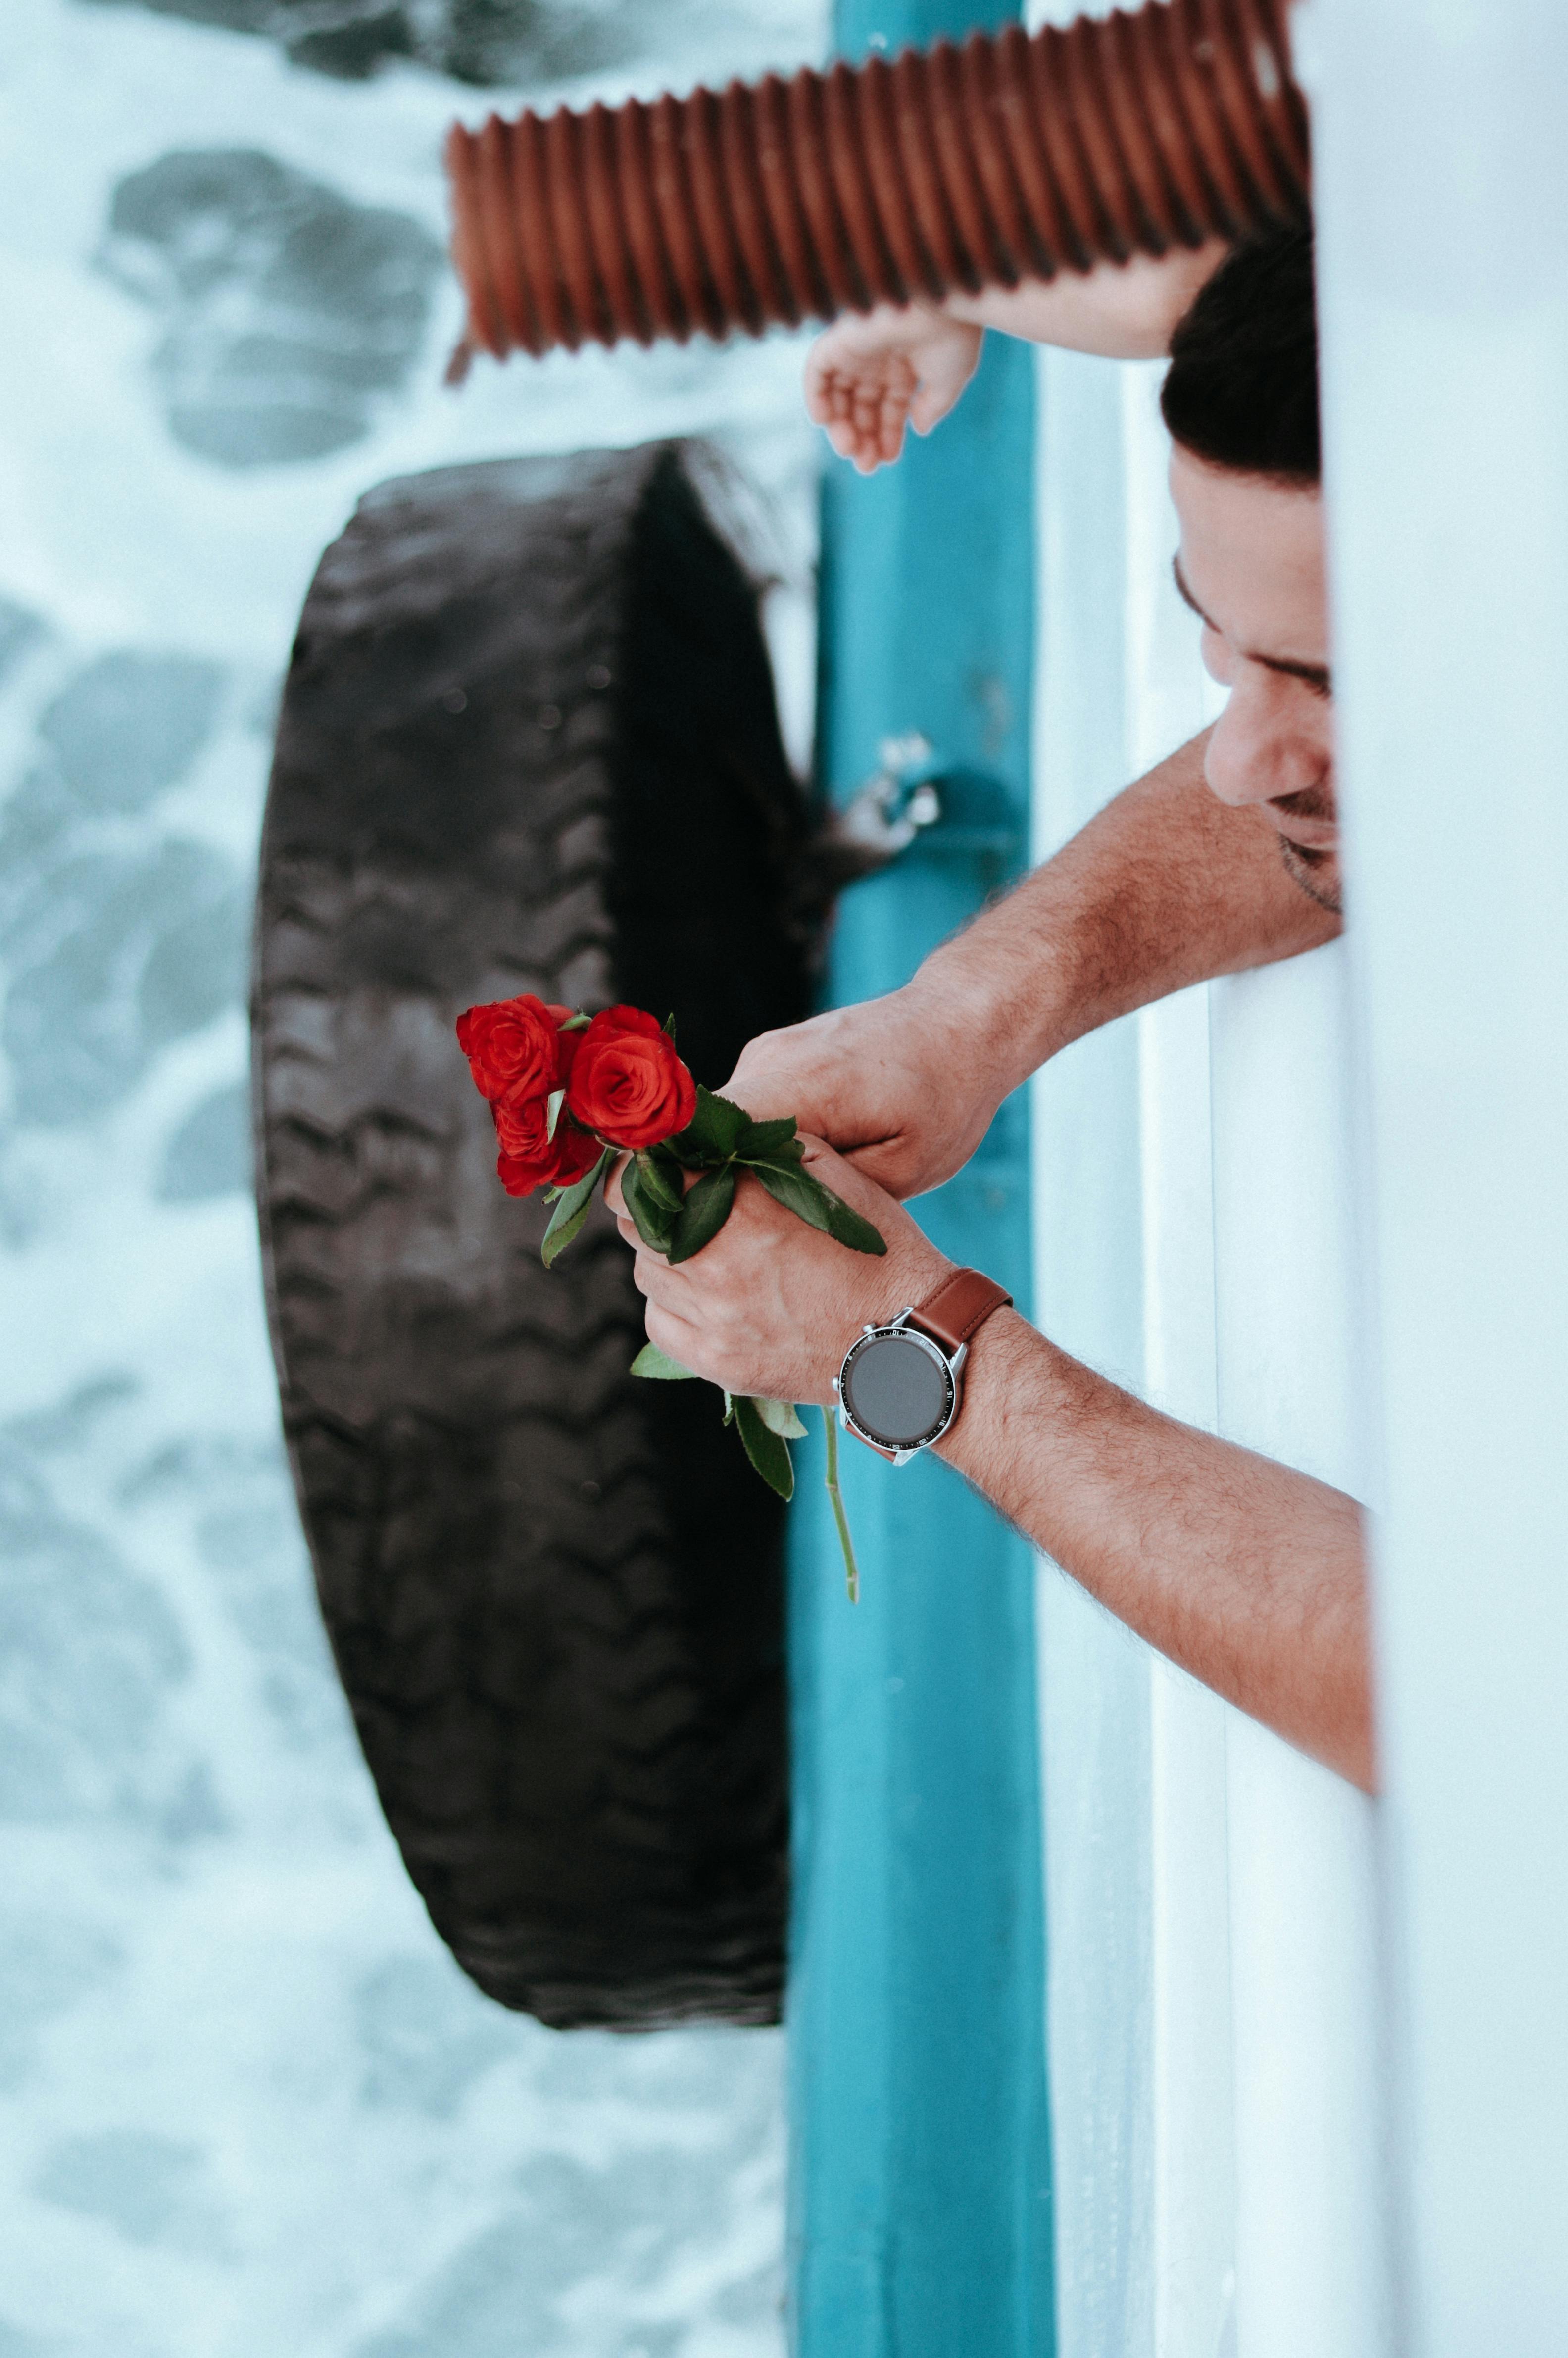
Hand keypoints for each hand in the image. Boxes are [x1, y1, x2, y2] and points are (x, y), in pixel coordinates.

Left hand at [609, 1140, 950, 1404]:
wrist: (908, 1335)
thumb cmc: (874, 1247)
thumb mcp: (829, 1172)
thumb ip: (761, 1145)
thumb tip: (704, 1129)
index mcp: (741, 1205)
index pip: (638, 1178)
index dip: (643, 1169)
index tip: (658, 1167)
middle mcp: (715, 1262)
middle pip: (635, 1225)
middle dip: (658, 1209)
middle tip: (690, 1209)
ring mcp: (713, 1318)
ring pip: (645, 1271)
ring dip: (665, 1256)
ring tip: (711, 1252)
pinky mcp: (717, 1362)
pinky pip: (658, 1322)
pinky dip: (673, 1305)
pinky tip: (709, 1296)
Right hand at [720, 987, 1006, 1201]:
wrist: (961, 1021)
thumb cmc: (946, 1099)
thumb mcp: (906, 1167)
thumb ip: (833, 1191)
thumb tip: (767, 1210)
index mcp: (806, 1083)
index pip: (713, 1132)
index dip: (701, 1181)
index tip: (713, 1229)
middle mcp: (772, 1058)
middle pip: (710, 1132)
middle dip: (720, 1182)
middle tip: (749, 1233)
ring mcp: (768, 1050)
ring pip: (728, 1123)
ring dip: (744, 1161)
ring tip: (783, 1199)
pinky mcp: (773, 1055)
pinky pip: (749, 1109)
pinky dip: (761, 1141)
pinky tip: (800, 1164)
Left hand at [804, 304, 982, 472]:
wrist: (944, 298)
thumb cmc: (954, 334)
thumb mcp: (950, 380)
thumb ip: (934, 406)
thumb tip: (919, 429)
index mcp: (905, 367)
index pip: (888, 409)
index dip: (886, 436)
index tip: (887, 460)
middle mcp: (879, 360)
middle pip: (861, 408)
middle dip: (863, 438)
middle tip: (866, 465)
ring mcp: (858, 351)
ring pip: (838, 396)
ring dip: (840, 427)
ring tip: (851, 450)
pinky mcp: (840, 340)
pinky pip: (816, 372)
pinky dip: (815, 397)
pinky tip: (826, 422)